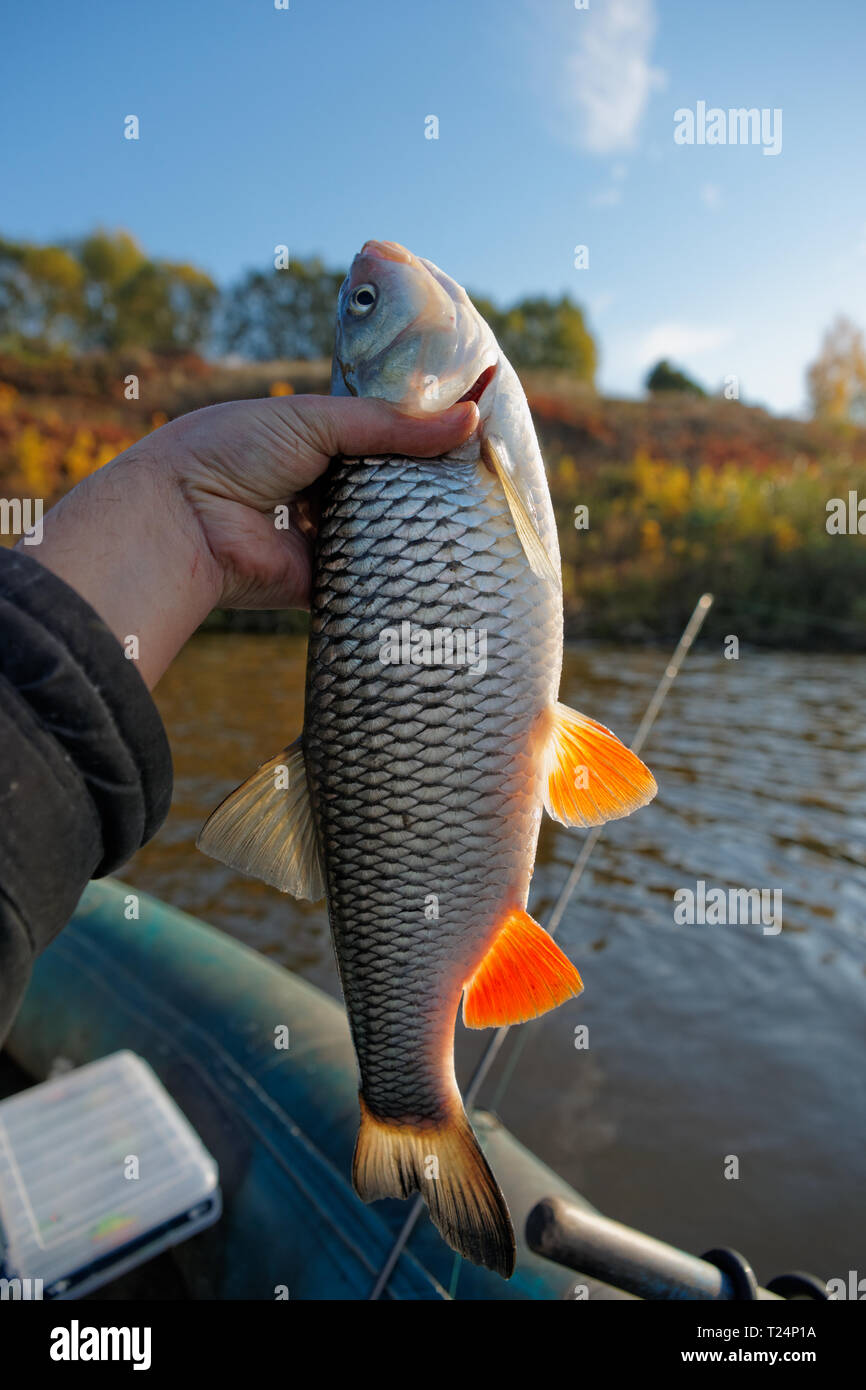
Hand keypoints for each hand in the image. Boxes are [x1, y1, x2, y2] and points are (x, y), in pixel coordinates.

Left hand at [25, 394, 478, 687]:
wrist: (184, 519)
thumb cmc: (235, 450)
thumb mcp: (317, 420)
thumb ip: (392, 425)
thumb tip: (472, 421)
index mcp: (316, 441)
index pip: (383, 437)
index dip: (425, 436)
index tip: (476, 434)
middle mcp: (323, 490)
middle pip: (391, 488)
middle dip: (431, 486)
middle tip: (489, 482)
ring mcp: (325, 538)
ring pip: (386, 536)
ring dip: (420, 532)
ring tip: (483, 522)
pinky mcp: (324, 584)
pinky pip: (370, 582)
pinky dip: (399, 577)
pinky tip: (450, 568)